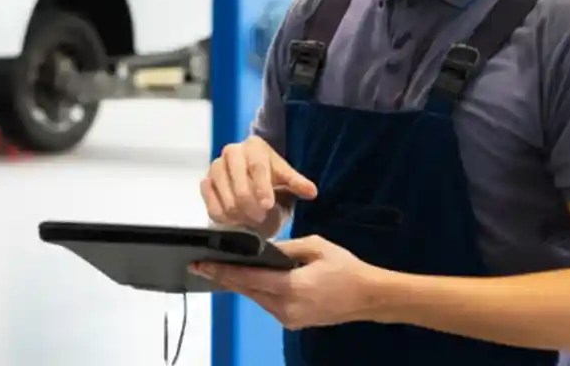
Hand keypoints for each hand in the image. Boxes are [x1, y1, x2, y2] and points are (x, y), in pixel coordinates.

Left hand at [190, 235, 385, 329]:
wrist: (369, 297)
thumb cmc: (345, 269)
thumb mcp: (315, 247)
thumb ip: (285, 248)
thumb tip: (261, 248)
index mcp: (291, 288)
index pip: (248, 279)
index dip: (222, 272)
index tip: (201, 265)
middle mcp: (286, 308)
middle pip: (247, 291)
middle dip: (224, 278)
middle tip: (200, 265)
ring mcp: (289, 318)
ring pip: (255, 298)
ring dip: (240, 284)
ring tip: (220, 269)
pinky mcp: (292, 321)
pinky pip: (267, 304)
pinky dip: (256, 291)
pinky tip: (247, 279)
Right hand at [202, 136, 317, 231]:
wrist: (252, 182)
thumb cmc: (272, 180)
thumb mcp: (287, 181)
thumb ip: (297, 184)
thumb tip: (311, 191)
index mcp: (254, 146)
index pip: (257, 166)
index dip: (262, 187)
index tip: (267, 205)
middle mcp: (231, 152)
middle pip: (238, 180)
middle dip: (249, 203)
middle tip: (260, 219)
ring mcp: (215, 167)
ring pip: (223, 193)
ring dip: (237, 211)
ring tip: (249, 221)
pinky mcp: (206, 182)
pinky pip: (210, 201)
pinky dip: (222, 214)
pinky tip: (234, 221)